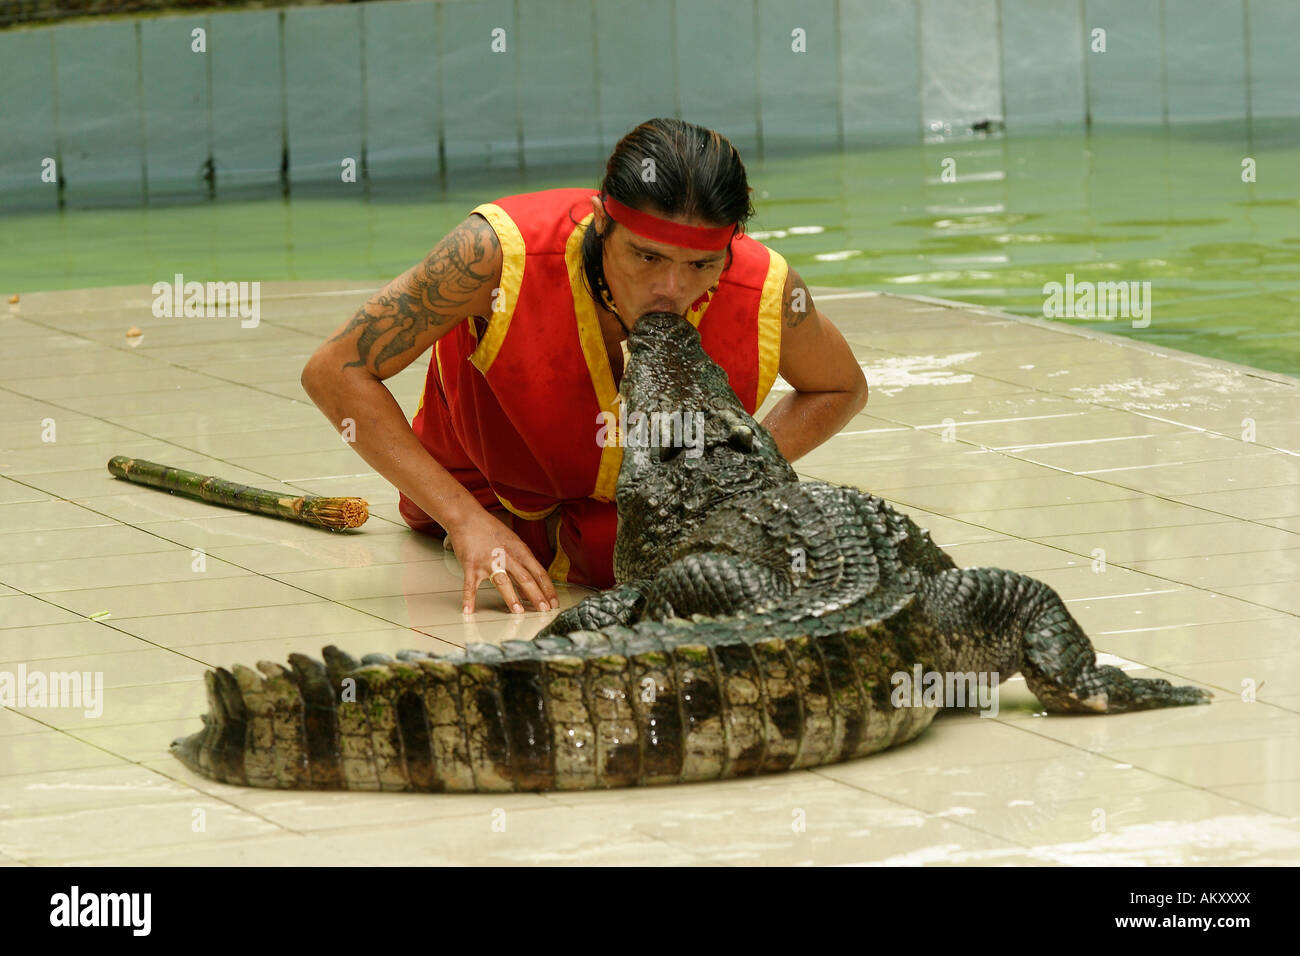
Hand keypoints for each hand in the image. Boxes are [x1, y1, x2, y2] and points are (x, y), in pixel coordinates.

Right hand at [444, 509, 559, 614]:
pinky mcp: (471, 565)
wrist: (466, 517)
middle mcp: (506, 556)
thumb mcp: (512, 542)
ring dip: (511, 597)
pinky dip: (469, 599)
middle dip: (536, 595)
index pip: (538, 571)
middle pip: (525, 578)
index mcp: (519, 550)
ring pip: (502, 581)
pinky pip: (470, 585)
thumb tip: (529, 588)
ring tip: (518, 611)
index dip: (548, 588)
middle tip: (544, 610)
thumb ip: (521, 564)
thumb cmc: (490, 529)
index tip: (554, 602)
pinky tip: (468, 611)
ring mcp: (488, 561)